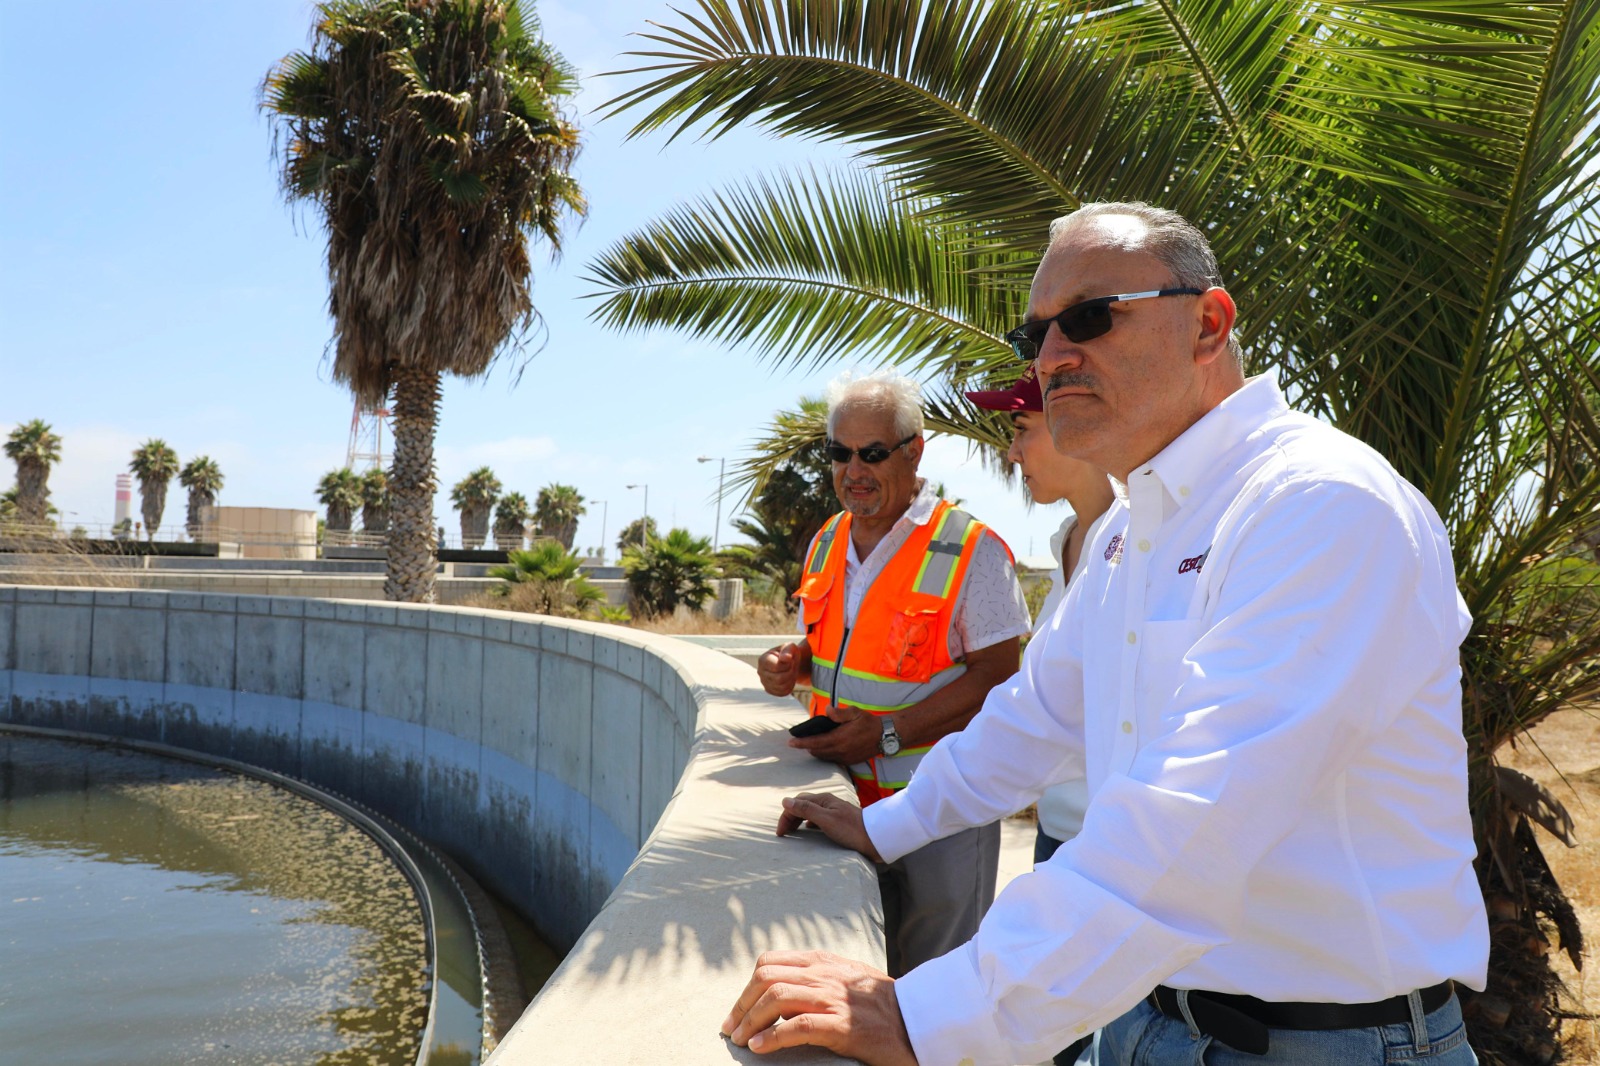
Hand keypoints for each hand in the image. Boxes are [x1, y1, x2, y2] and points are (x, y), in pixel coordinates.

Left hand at [721, 950, 915, 1064]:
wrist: (917, 1019)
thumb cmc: (881, 1004)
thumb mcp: (846, 979)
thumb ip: (816, 979)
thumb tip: (781, 999)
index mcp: (822, 961)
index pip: (770, 962)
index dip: (747, 986)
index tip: (738, 1010)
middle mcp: (824, 974)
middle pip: (765, 978)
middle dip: (742, 1003)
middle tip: (731, 1027)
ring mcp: (833, 998)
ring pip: (776, 998)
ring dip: (750, 1020)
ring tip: (740, 1039)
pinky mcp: (841, 1025)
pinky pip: (797, 1027)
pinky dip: (772, 1037)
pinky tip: (760, 1047)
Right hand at [757, 642, 801, 696]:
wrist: (790, 662)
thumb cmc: (789, 653)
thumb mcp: (790, 647)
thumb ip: (787, 650)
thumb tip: (785, 658)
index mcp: (762, 660)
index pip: (776, 667)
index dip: (787, 665)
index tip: (790, 660)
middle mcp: (760, 672)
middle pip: (779, 679)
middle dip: (790, 673)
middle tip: (792, 667)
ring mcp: (764, 682)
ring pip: (781, 687)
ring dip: (791, 679)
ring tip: (791, 672)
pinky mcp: (770, 690)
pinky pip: (783, 692)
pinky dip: (789, 686)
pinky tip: (789, 678)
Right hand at [776, 792, 882, 862]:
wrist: (876, 839)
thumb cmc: (851, 830)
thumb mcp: (826, 820)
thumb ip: (806, 809)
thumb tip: (785, 801)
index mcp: (823, 800)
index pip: (797, 802)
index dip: (786, 816)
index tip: (781, 833)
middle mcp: (828, 803)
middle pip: (802, 805)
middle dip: (790, 816)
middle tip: (783, 833)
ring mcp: (834, 812)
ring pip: (810, 812)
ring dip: (798, 819)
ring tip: (792, 831)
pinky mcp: (839, 821)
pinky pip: (818, 819)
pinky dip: (809, 823)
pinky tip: (810, 830)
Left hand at [790, 708, 879, 764]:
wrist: (885, 736)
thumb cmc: (868, 722)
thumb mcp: (854, 712)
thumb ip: (839, 713)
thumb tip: (827, 711)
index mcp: (839, 738)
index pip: (815, 742)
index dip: (801, 743)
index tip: (790, 742)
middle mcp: (840, 751)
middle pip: (817, 751)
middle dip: (806, 747)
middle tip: (798, 741)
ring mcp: (845, 758)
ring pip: (824, 757)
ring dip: (816, 751)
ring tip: (810, 744)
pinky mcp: (849, 761)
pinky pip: (832, 759)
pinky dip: (826, 754)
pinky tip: (825, 748)